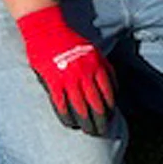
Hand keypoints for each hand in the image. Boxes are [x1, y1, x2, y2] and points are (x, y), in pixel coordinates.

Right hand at [16, 4, 114, 136]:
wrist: (48, 31)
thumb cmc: (72, 42)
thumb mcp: (94, 51)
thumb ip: (104, 67)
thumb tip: (113, 87)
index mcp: (97, 65)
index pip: (108, 91)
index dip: (110, 107)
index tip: (111, 117)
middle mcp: (85, 73)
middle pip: (96, 102)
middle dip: (100, 119)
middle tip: (103, 132)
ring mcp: (69, 78)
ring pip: (80, 106)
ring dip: (85, 122)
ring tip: (89, 132)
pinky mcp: (53, 82)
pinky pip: (61, 104)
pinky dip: (66, 116)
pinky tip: (70, 125)